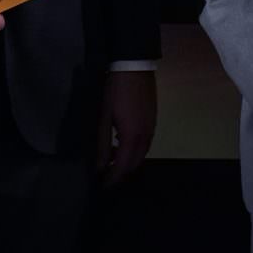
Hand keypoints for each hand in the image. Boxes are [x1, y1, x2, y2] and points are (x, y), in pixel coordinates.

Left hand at [97, 70, 156, 186]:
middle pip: (135, 163)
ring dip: (129, 161)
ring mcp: (152, 128)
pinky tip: (122, 144)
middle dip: (122, 173)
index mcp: (132, 137)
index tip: (103, 185)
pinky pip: (146, 144)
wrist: (134, 67)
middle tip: (107, 176)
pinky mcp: (153, 120)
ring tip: (112, 161)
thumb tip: (99, 166)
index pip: (123, 166)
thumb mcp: (103, 117)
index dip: (113, 178)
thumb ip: (101, 144)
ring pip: (142, 154)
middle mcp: (145, 136)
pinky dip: (135, 150)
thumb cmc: (115, 91)